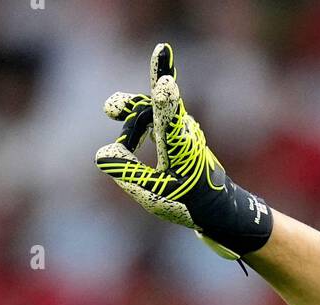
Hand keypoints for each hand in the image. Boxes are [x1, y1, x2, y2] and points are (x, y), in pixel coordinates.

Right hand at [94, 42, 272, 261]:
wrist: (216, 206)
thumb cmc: (189, 203)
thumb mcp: (156, 196)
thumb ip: (128, 173)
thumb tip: (103, 153)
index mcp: (181, 149)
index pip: (170, 121)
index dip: (165, 101)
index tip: (166, 82)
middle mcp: (183, 132)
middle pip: (154, 107)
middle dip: (132, 105)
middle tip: (110, 110)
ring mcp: (181, 127)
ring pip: (149, 111)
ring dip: (131, 120)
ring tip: (111, 115)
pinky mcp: (175, 129)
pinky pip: (152, 118)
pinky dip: (136, 126)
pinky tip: (119, 121)